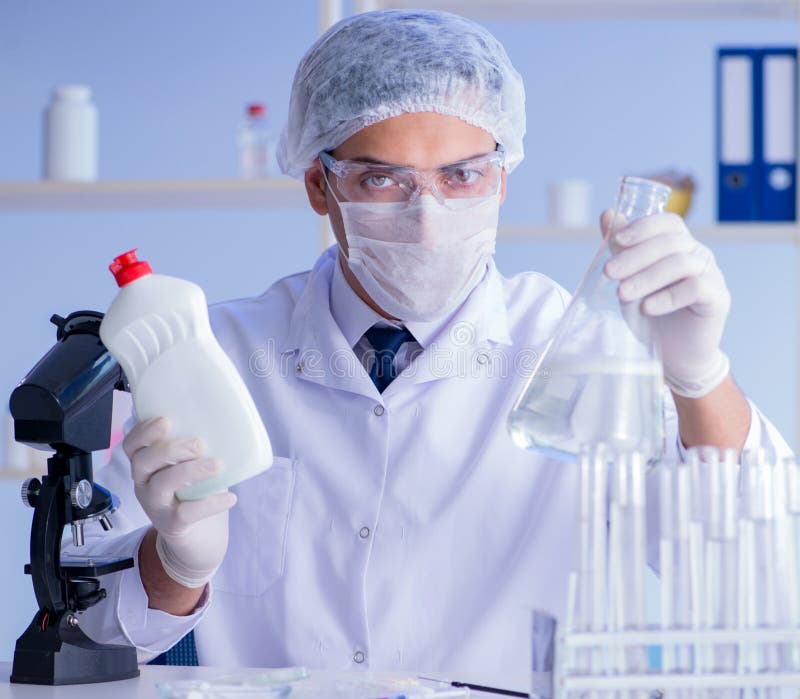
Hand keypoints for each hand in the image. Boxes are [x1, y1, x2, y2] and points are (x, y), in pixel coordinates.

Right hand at [123, 417, 236, 587]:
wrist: (196, 540)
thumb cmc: (194, 493)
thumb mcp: (190, 467)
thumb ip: (195, 448)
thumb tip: (224, 420)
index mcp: (146, 466)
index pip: (132, 446)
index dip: (143, 432)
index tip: (166, 420)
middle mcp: (144, 484)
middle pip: (143, 462)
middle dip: (169, 449)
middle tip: (198, 444)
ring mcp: (155, 506)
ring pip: (160, 485)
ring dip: (189, 471)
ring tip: (217, 465)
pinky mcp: (171, 525)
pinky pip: (185, 513)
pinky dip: (209, 504)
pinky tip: (230, 498)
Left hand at [602, 211, 730, 397]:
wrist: (672, 353)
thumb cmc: (650, 312)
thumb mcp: (629, 279)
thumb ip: (620, 249)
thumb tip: (607, 214)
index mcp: (678, 245)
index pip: (668, 223)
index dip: (644, 227)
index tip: (617, 240)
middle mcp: (698, 255)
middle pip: (670, 243)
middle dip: (635, 256)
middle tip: (609, 272)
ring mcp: (711, 275)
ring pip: (680, 264)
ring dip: (646, 278)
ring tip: (622, 294)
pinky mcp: (717, 298)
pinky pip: (695, 288)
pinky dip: (667, 297)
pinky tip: (647, 308)